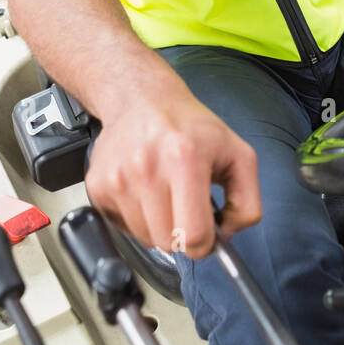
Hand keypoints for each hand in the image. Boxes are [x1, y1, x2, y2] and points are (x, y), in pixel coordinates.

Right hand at [85, 72, 261, 258]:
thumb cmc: (191, 128)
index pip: (194, 235)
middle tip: (186, 205)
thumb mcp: (239, 156)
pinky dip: (138, 218)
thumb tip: (227, 235)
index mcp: (185, 159)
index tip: (207, 232)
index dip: (205, 243)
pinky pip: (123, 228)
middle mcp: (146, 169)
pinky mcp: (97, 186)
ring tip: (165, 193)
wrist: (142, 100)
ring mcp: (118, 178)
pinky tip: (145, 191)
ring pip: (145, 238)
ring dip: (159, 226)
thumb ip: (246, 202)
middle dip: (182, 233)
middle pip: (168, 242)